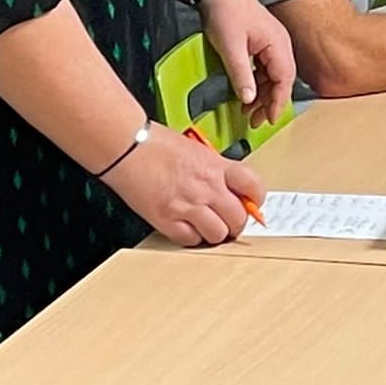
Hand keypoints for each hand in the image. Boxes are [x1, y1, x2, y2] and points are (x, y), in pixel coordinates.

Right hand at [101, 123, 266, 246]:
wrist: (128, 147)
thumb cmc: (158, 144)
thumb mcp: (198, 151)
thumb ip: (217, 170)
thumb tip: (231, 190)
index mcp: (217, 166)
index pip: (254, 187)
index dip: (257, 200)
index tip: (252, 204)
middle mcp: (206, 187)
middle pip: (238, 217)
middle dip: (236, 223)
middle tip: (229, 221)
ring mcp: (187, 205)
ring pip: (217, 234)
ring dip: (215, 234)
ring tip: (208, 226)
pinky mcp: (166, 220)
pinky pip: (190, 240)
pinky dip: (192, 238)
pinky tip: (187, 227)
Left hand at [199, 0, 296, 127]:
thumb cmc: (226, 11)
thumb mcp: (230, 47)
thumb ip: (241, 74)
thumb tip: (249, 99)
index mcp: (278, 44)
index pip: (284, 79)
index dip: (278, 102)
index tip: (269, 119)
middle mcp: (280, 44)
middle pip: (281, 80)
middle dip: (270, 102)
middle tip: (256, 121)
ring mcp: (272, 42)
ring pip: (273, 76)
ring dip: (262, 94)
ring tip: (248, 111)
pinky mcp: (262, 42)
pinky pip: (265, 68)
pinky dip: (257, 83)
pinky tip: (246, 92)